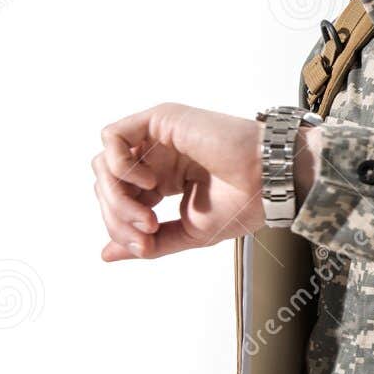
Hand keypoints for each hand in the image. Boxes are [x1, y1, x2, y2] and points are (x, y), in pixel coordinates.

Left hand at [92, 101, 264, 261]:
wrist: (269, 183)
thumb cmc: (244, 204)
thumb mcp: (188, 232)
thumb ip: (149, 242)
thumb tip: (108, 254)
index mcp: (164, 179)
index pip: (120, 199)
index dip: (121, 225)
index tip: (145, 243)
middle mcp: (157, 157)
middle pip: (106, 184)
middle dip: (118, 215)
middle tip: (147, 231)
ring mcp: (158, 136)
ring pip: (104, 164)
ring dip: (118, 196)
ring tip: (148, 214)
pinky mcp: (161, 119)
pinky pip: (112, 137)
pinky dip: (120, 165)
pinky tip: (150, 182)